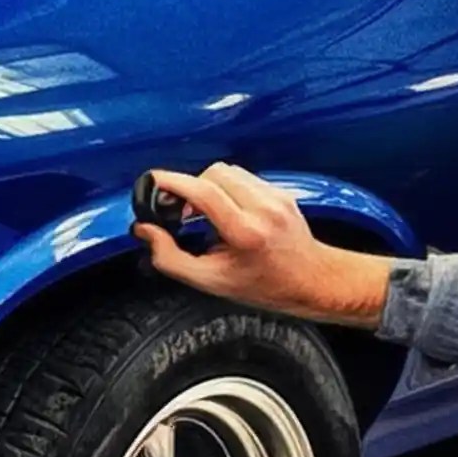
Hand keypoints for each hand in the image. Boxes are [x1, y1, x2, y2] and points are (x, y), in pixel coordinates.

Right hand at [132, 163, 392, 328]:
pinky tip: (225, 211)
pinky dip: (226, 189)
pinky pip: (243, 177)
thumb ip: (169, 258)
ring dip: (208, 186)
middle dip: (190, 187)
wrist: (313, 281)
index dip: (172, 182)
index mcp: (245, 232)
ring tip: (203, 212)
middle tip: (180, 210)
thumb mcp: (210, 281)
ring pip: (228, 171)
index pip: (203, 192)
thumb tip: (145, 231)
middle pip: (213, 174)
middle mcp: (263, 208)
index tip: (153, 182)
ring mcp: (275, 197)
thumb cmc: (264, 286)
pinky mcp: (281, 192)